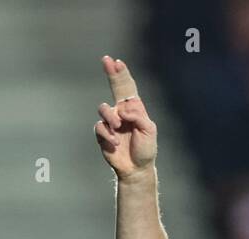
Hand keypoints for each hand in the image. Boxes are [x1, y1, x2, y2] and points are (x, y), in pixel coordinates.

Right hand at [95, 55, 157, 178]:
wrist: (136, 168)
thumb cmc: (145, 149)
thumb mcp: (149, 131)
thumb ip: (138, 116)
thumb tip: (122, 110)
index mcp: (135, 109)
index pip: (128, 88)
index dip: (122, 74)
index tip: (117, 62)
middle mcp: (121, 112)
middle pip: (115, 88)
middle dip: (111, 73)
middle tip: (107, 60)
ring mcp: (111, 122)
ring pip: (104, 109)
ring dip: (110, 117)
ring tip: (118, 127)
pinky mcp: (102, 134)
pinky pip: (99, 127)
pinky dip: (107, 134)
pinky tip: (115, 143)